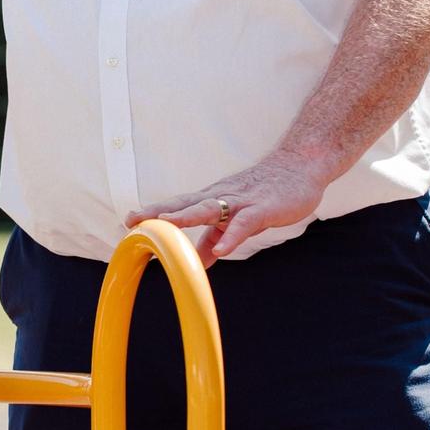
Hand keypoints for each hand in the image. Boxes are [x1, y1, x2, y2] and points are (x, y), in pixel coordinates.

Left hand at [129, 151, 327, 266]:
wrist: (301, 167)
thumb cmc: (265, 193)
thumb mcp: (236, 220)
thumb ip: (215, 239)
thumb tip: (198, 262)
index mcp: (213, 200)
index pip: (178, 205)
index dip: (154, 213)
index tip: (128, 222)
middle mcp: (221, 198)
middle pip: (185, 204)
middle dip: (158, 213)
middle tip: (132, 220)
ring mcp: (241, 202)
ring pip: (209, 209)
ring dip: (186, 217)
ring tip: (164, 225)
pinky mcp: (262, 209)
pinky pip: (244, 225)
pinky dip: (232, 237)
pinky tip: (221, 251)